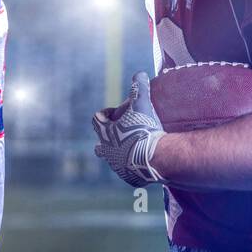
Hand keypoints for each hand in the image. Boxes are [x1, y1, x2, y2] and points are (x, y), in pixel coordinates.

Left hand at [92, 72, 165, 186]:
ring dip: (122, 155)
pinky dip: (134, 168)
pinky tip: (144, 164)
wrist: (155, 158)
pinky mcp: (130, 178)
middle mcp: (108, 152)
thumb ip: (139, 88)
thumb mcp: (142, 104)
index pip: (96, 121)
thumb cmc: (144, 130)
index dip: (104, 115)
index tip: (114, 112)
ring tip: (135, 150)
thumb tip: (140, 73)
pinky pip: (130, 173)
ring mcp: (118, 167)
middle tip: (120, 135)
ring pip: (115, 162)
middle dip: (107, 141)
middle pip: (100, 147)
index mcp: (106, 134)